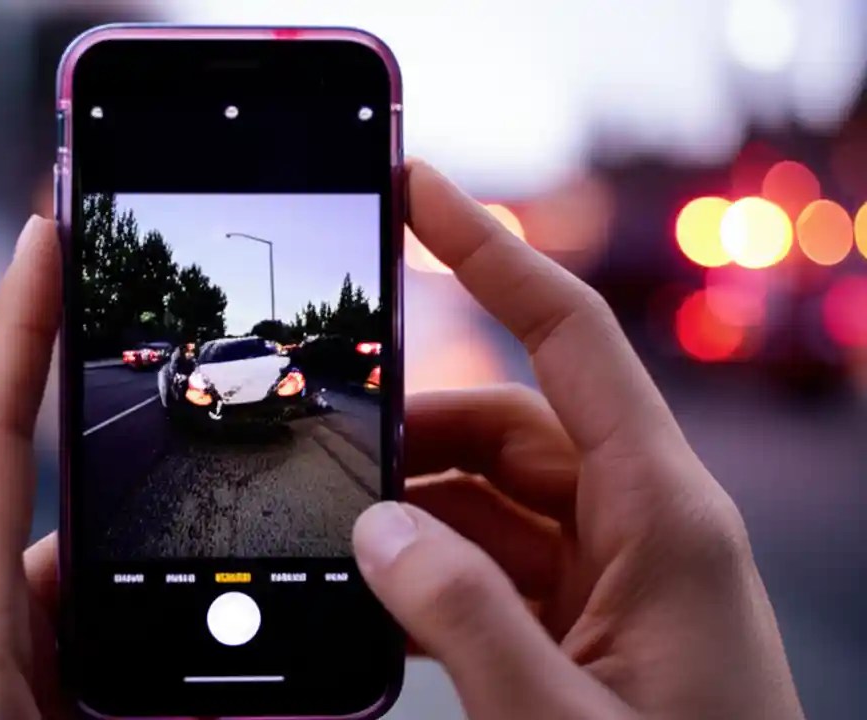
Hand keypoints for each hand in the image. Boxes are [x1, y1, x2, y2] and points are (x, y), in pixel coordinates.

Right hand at [352, 160, 804, 718]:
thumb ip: (464, 623)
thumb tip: (380, 534)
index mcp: (664, 516)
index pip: (566, 340)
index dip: (491, 251)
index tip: (421, 191)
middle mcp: (642, 528)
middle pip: (510, 423)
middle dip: (414, 428)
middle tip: (325, 444)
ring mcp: (615, 579)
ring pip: (494, 497)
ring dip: (415, 509)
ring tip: (343, 535)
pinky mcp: (589, 627)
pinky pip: (496, 563)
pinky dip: (433, 567)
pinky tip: (382, 594)